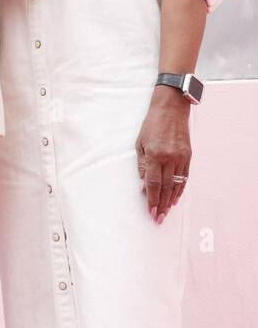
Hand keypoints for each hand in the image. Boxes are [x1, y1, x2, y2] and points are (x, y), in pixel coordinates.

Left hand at [136, 87, 191, 222]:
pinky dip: (180, 188)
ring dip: (171, 199)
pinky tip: (176, 197)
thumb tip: (143, 183)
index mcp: (154, 155)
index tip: (151, 212)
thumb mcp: (140, 143)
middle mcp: (169, 158)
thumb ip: (142, 164)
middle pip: (165, 187)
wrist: (171, 109)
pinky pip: (185, 177)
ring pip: (177, 184)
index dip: (152, 199)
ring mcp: (181, 158)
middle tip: (159, 218)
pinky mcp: (188, 156)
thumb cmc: (152, 125)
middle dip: (161, 204)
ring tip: (167, 211)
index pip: (153, 184)